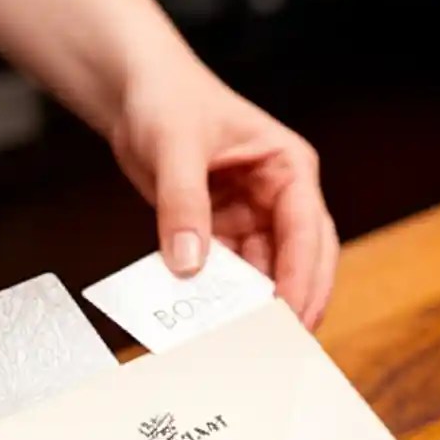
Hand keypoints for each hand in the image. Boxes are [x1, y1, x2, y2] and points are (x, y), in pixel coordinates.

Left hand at [110, 58, 338, 328]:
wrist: (133, 93)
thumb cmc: (167, 99)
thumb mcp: (175, 147)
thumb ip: (183, 204)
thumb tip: (189, 263)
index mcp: (288, 166)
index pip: (306, 230)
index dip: (302, 276)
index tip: (290, 315)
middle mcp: (278, 195)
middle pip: (300, 260)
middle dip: (293, 302)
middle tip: (277, 346)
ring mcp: (251, 216)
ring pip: (264, 273)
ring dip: (252, 305)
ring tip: (238, 341)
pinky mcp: (220, 230)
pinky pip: (226, 272)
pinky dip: (219, 296)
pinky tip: (207, 319)